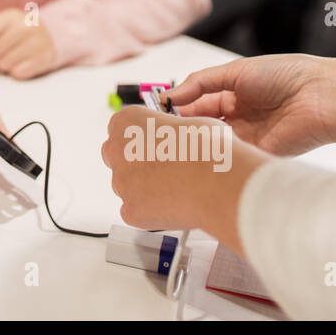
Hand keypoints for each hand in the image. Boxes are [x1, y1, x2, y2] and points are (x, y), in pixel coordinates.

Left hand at [0, 8, 55, 78]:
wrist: (53, 35)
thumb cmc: (17, 33)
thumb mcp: (2, 26)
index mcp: (10, 16)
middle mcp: (24, 27)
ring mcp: (37, 42)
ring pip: (3, 65)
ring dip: (2, 66)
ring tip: (10, 58)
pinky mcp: (44, 58)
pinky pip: (18, 73)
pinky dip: (16, 72)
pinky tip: (21, 63)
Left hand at [102, 106, 267, 251]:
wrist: (218, 183)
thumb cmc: (209, 151)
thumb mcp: (188, 122)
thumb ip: (166, 129)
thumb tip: (172, 137)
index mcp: (127, 122)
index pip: (120, 129)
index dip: (139, 139)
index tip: (152, 145)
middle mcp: (117, 150)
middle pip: (117, 157)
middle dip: (135, 163)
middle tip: (162, 170)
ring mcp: (121, 183)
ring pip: (126, 187)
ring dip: (143, 188)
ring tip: (175, 188)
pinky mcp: (130, 210)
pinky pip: (135, 211)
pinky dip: (150, 211)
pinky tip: (173, 205)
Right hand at [169, 54, 335, 155]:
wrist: (319, 95)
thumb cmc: (285, 75)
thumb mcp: (234, 71)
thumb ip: (199, 83)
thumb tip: (171, 95)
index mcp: (232, 96)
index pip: (195, 106)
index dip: (176, 109)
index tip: (157, 111)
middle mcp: (237, 119)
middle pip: (199, 127)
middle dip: (180, 128)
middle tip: (159, 129)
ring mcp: (246, 139)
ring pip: (211, 144)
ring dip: (194, 141)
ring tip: (173, 138)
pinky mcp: (256, 156)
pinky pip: (229, 157)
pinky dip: (212, 154)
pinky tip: (197, 149)